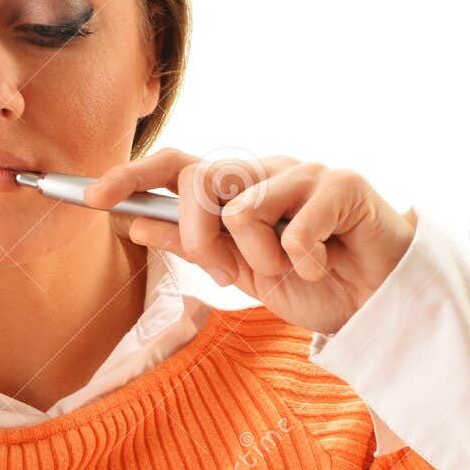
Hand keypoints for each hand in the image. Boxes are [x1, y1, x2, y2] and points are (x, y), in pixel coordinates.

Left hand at [83, 150, 416, 335]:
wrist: (377, 303)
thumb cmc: (314, 282)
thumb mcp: (243, 274)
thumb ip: (195, 247)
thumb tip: (136, 224)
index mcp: (238, 188)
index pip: (176, 167)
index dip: (131, 176)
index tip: (92, 198)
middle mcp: (265, 170)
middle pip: (199, 179)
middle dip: (202, 237)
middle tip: (237, 272)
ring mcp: (303, 171)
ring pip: (241, 207)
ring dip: (261, 259)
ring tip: (294, 269)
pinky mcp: (340, 183)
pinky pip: (293, 226)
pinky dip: (302, 261)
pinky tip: (323, 263)